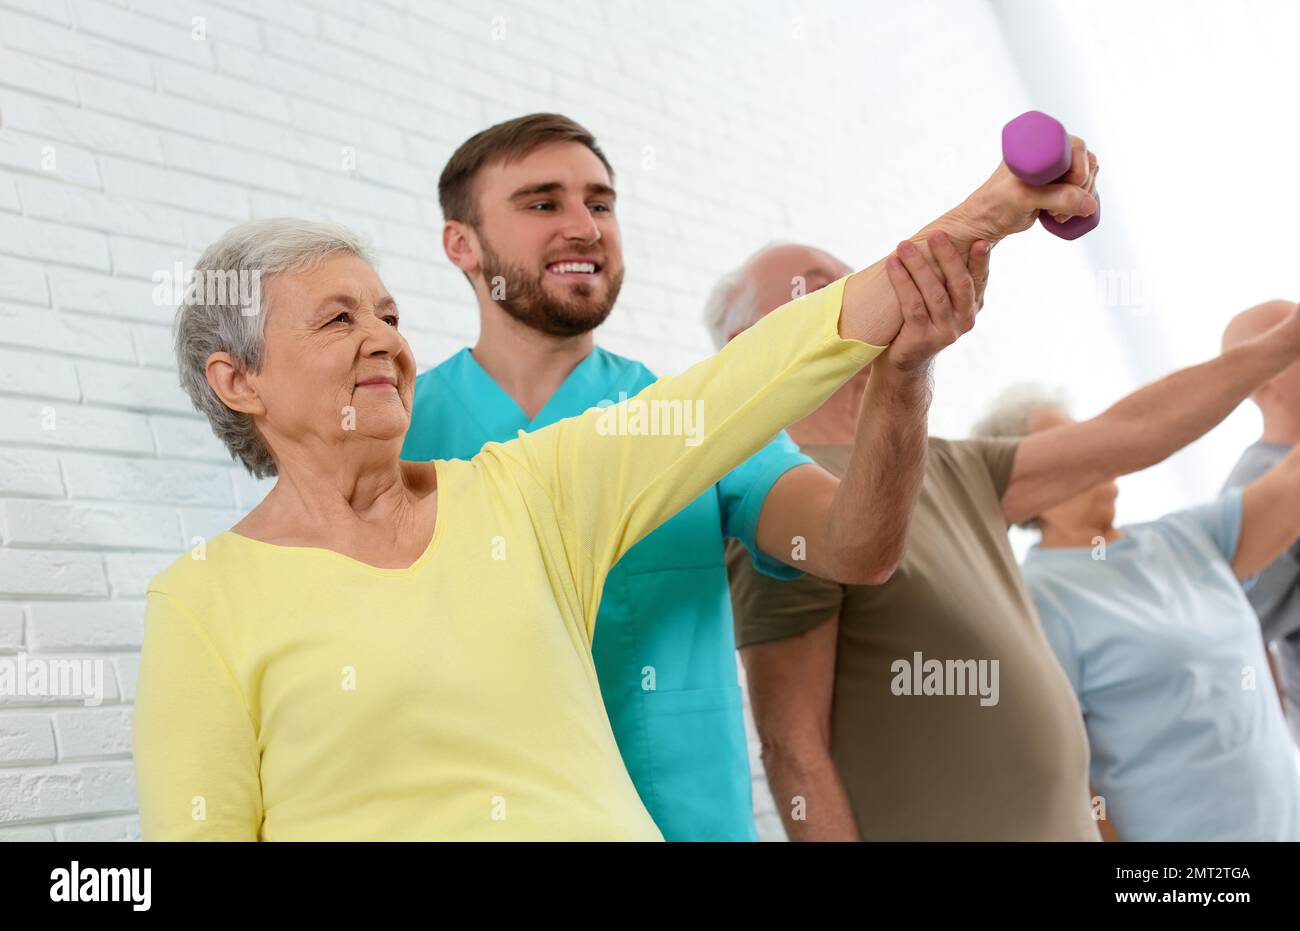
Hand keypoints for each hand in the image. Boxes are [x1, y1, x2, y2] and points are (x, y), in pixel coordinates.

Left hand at [881, 231, 990, 372]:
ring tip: (904, 246)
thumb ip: (944, 277)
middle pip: (960, 284)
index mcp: (972, 307)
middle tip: (935, 234)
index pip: (979, 280)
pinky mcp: (923, 339)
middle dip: (947, 257)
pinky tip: (892, 265)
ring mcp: (945, 332)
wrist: (903, 362)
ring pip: (935, 293)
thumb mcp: (938, 300)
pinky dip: (902, 283)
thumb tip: (940, 235)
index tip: (981, 240)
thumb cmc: (919, 321)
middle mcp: (964, 320)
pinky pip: (913, 306)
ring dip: (918, 266)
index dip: (981, 261)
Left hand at [942, 134, 1099, 245]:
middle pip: (1087, 163)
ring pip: (1086, 177)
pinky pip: (1080, 189)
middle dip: (1081, 188)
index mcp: (1038, 143)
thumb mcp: (1026, 199)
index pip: (1076, 148)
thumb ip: (1059, 199)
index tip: (1065, 191)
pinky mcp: (1055, 185)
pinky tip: (1062, 215)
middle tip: (1059, 209)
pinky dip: (1079, 202)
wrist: (984, 222)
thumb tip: (1090, 204)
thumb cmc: (996, 205)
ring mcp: (1052, 169)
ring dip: (1081, 198)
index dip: (1079, 170)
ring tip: (1055, 215)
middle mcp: (1047, 152)